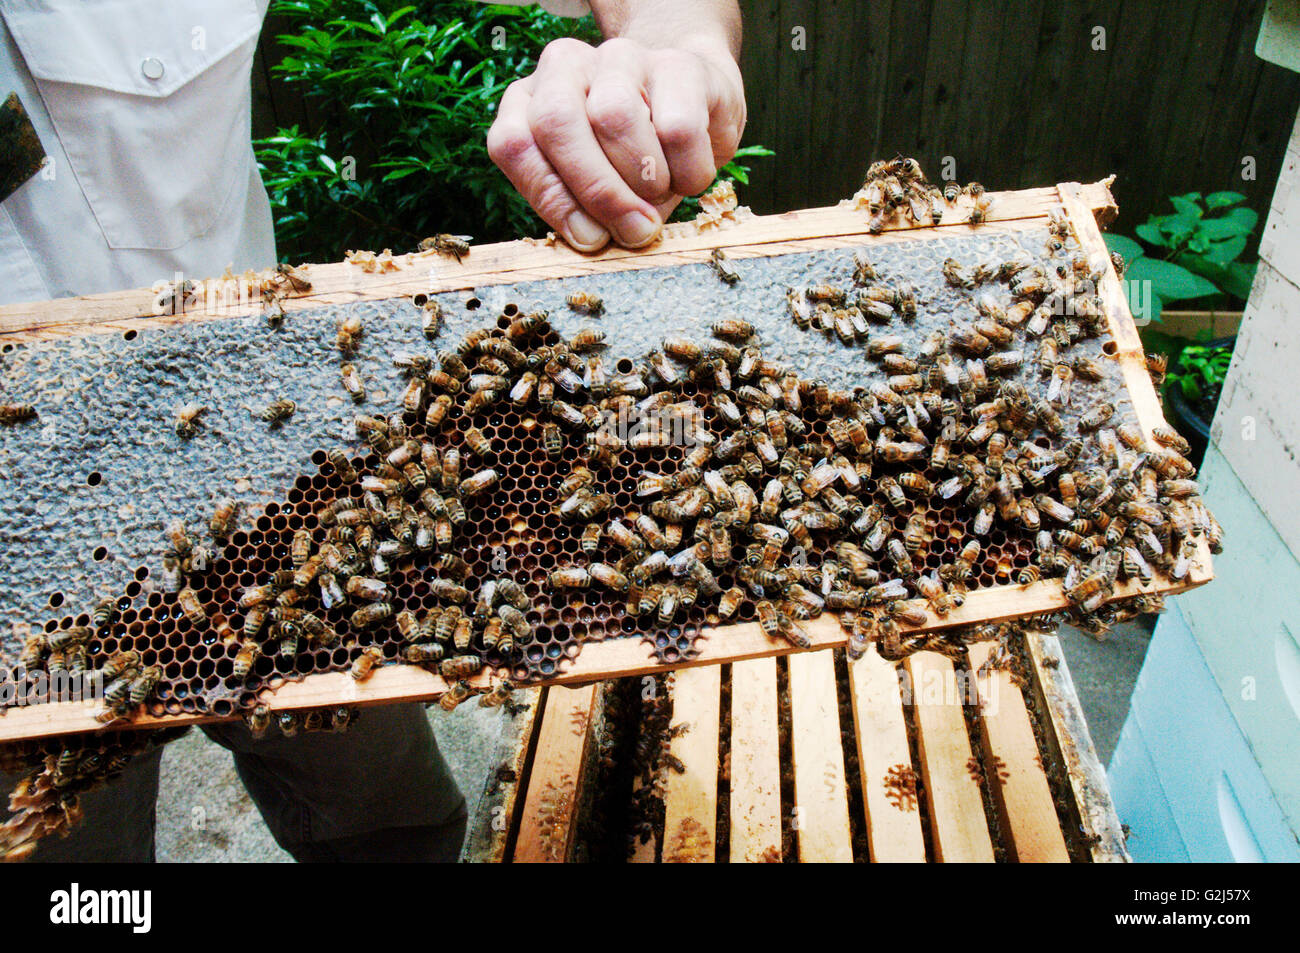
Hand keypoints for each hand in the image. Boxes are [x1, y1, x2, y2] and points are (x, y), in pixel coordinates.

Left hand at [487, 36, 745, 251]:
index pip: (513, 144)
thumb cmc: (635, 164)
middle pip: (556, 121)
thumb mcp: (593, 192)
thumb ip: (580, 212)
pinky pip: (678, 126)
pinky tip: (690, 176)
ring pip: (614, 116)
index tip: (590, 239)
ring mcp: (620, 58)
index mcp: (529, 102)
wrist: (700, 112)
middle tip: (633, 231)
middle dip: (596, 191)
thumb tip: (591, 239)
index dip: (552, 199)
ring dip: (643, 178)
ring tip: (661, 196)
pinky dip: (688, 171)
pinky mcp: (678, 63)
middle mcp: (566, 68)